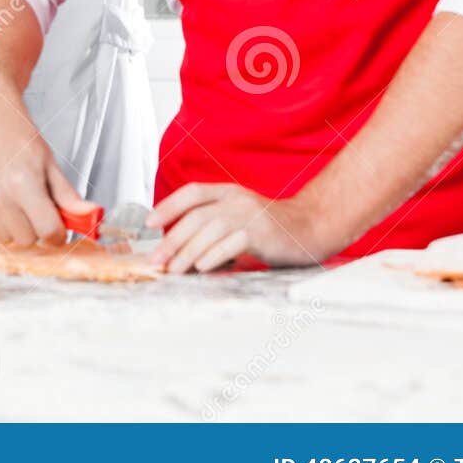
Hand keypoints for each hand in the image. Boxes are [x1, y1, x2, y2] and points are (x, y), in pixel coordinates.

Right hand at [0, 99, 89, 247]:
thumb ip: (69, 197)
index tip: (56, 227)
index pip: (48, 232)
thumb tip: (90, 217)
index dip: (57, 233)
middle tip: (32, 208)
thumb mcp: (50, 164)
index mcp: (24, 183)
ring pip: (3, 239)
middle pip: (25, 240)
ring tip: (11, 201)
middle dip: (34, 229)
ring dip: (11, 227)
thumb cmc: (18, 138)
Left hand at [147, 184, 329, 272]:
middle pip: (196, 217)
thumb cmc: (271, 229)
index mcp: (228, 192)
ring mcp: (250, 214)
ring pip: (210, 230)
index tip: (149, 223)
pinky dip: (214, 256)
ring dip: (188, 252)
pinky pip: (231, 243)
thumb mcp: (239, 219)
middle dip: (172, 240)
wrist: (313, 228)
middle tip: (158, 260)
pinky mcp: (262, 232)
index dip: (168, 206)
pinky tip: (202, 268)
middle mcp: (237, 199)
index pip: (191, 193)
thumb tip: (180, 252)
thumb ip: (213, 228)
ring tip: (175, 270)